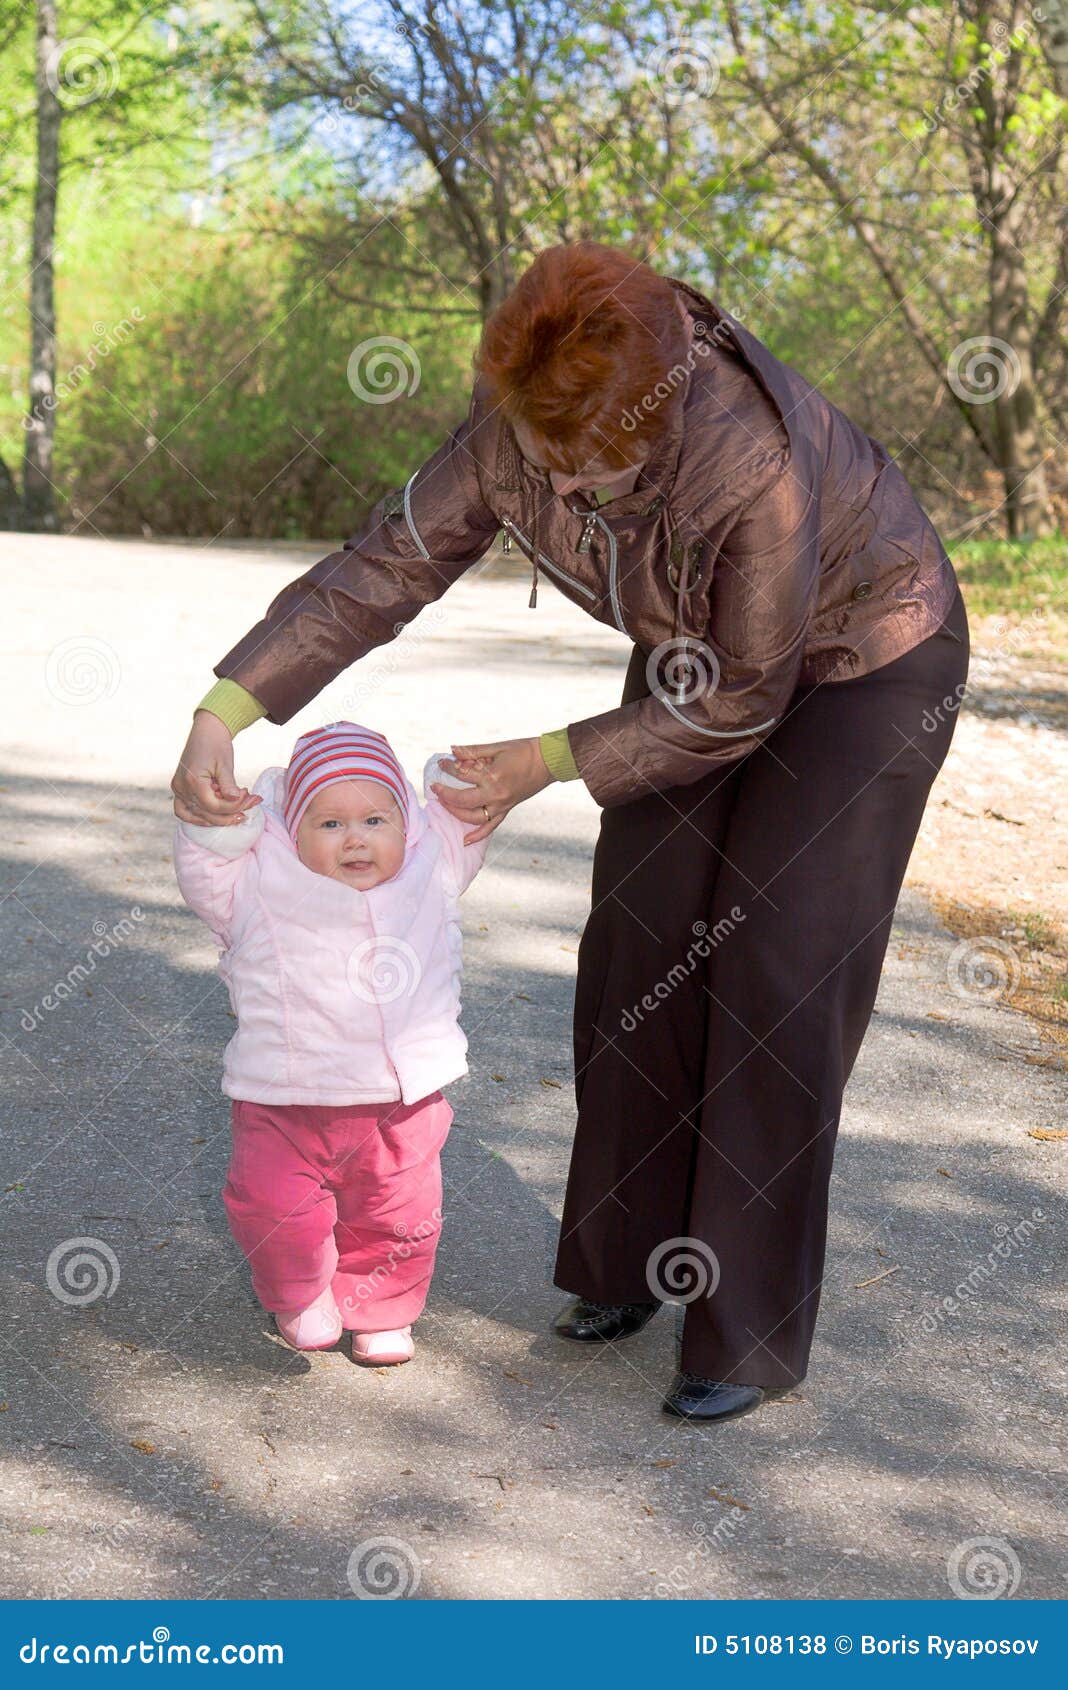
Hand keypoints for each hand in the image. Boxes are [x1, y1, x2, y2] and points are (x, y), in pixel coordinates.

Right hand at [171, 709, 261, 825]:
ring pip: (194, 816)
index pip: (214, 806)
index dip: (233, 807)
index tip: (249, 797)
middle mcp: (181, 787)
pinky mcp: (179, 789)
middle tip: (249, 807)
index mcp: (192, 780)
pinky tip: (218, 815)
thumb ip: (229, 785)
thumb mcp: (226, 764)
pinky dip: (200, 816)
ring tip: (236, 815)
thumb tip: (236, 800)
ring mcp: (178, 789)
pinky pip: (186, 811)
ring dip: (216, 819)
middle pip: (206, 813)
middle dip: (230, 814)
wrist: (206, 731)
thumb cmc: (216, 744)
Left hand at [430, 737, 553, 843]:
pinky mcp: (507, 810)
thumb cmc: (524, 750)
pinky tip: (465, 840)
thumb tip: (452, 749)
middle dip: (445, 794)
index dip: (448, 767)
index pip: (462, 774)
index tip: (441, 761)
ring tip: (444, 803)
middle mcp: (496, 794)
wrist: (548, 761)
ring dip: (455, 812)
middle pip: (463, 800)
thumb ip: (473, 750)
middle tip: (434, 787)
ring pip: (473, 817)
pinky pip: (491, 827)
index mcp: (493, 776)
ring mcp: (502, 805)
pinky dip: (478, 835)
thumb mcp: (498, 746)